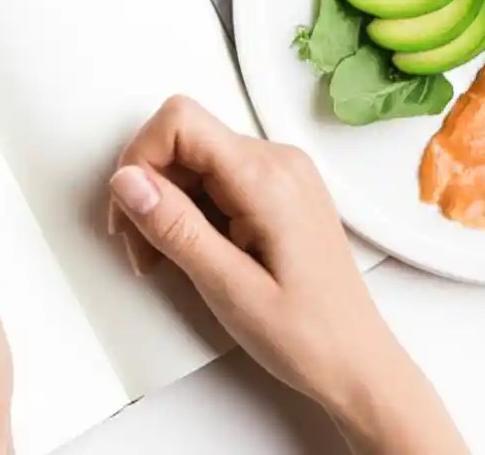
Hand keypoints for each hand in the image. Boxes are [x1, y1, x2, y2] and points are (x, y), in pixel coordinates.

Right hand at [107, 96, 466, 454]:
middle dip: (148, 190)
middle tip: (142, 251)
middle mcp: (278, 162)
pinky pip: (216, 180)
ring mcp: (281, 174)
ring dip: (166, 205)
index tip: (131, 212)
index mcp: (268, 178)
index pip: (181, 121)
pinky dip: (190, 211)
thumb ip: (175, 226)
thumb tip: (127, 179)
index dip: (141, 158)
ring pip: (195, 161)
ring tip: (164, 260)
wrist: (357, 363)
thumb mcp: (228, 287)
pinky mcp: (277, 192)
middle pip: (183, 141)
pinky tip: (192, 252)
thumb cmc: (308, 336)